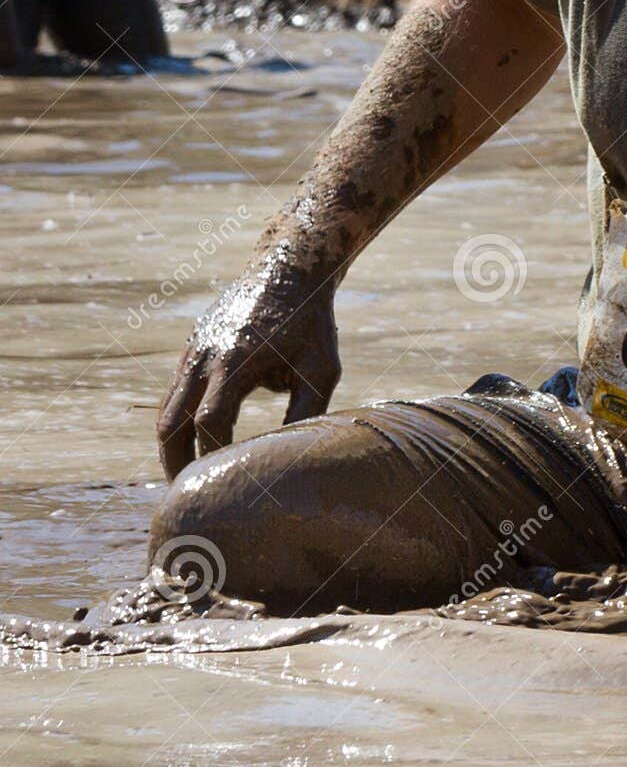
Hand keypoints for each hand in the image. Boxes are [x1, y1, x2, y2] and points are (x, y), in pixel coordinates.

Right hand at [156, 252, 340, 478]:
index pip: (211, 423)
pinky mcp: (192, 347)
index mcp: (236, 362)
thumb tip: (287, 460)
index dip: (214, 459)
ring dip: (173, 446)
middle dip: (176, 464)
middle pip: (171, 424)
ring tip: (189, 479)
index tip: (225, 489)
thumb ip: (305, 413)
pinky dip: (180, 421)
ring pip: (167, 409)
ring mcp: (193, 351)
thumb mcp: (321, 368)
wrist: (287, 268)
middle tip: (187, 498)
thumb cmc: (312, 323)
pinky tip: (197, 444)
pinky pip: (175, 392)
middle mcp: (205, 357)